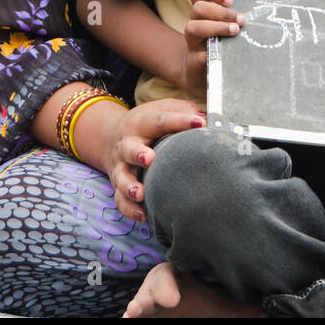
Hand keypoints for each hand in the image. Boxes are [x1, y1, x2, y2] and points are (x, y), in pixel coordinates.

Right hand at [99, 99, 206, 222]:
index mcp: (142, 123)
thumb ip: (185, 112)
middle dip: (137, 153)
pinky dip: (130, 209)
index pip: (160, 120)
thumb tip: (212, 119)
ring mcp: (121, 166)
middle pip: (129, 149)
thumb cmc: (148, 124)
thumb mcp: (164, 109)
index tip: (199, 123)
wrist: (112, 136)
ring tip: (139, 193)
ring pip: (122, 177)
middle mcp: (127, 145)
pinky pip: (120, 199)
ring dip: (130, 186)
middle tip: (148, 158)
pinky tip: (142, 215)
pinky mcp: (119, 185)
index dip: (179, 121)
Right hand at [181, 0, 244, 96]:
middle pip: (198, 8)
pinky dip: (213, 52)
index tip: (230, 0)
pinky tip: (227, 53)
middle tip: (241, 20)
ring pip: (193, 27)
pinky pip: (201, 54)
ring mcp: (193, 42)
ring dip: (217, 27)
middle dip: (222, 12)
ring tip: (236, 31)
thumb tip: (262, 9)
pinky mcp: (196, 60)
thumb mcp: (228, 26)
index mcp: (203, 11)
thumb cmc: (223, 44)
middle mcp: (195, 23)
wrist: (205, 74)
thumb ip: (236, 16)